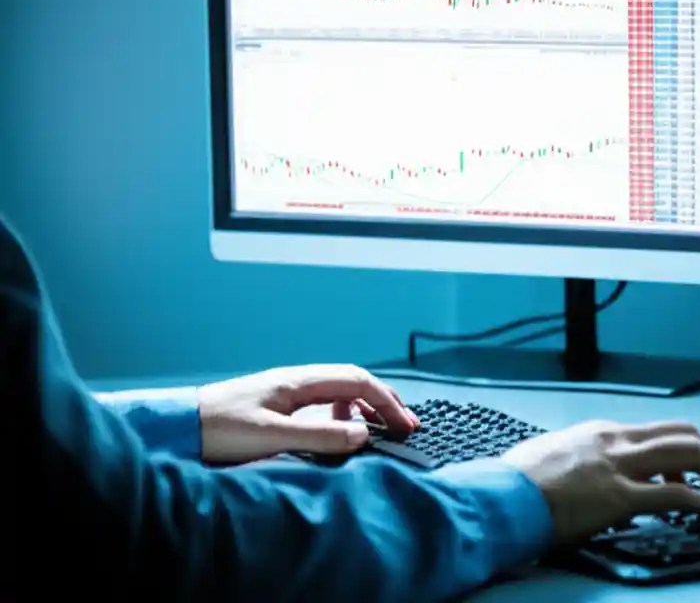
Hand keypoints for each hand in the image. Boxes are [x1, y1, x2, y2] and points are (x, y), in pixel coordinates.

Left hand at [196, 364, 419, 463]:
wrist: (176, 428)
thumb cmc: (218, 430)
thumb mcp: (272, 437)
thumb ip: (319, 436)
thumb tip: (362, 435)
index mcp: (298, 381)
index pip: (357, 381)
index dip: (386, 401)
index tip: (404, 425)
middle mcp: (295, 380)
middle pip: (353, 380)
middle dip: (383, 401)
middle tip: (405, 425)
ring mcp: (286, 391)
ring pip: (339, 389)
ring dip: (365, 405)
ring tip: (380, 427)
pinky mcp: (277, 405)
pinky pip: (322, 401)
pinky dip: (344, 411)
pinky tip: (341, 429)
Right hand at [500, 419, 699, 544]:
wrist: (498, 497)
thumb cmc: (516, 483)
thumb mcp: (554, 456)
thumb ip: (583, 461)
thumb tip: (591, 476)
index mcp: (601, 433)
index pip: (658, 432)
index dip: (685, 453)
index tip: (691, 477)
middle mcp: (616, 442)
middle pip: (685, 434)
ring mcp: (620, 467)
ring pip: (691, 454)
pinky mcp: (619, 498)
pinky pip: (675, 497)